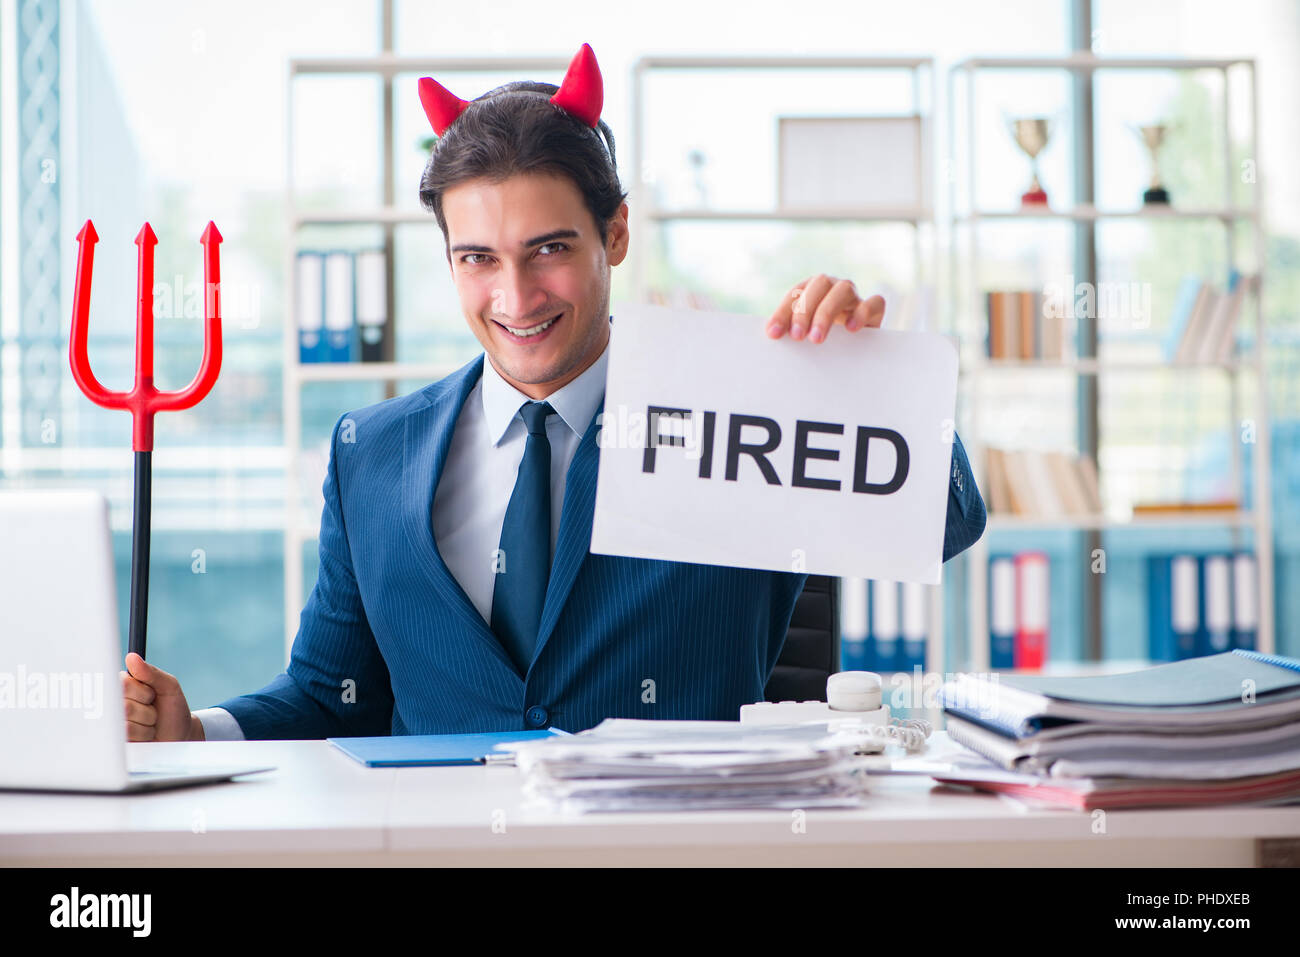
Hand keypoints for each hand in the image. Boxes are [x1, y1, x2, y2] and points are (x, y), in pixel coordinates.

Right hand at [122, 652, 202, 741]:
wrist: (180, 735)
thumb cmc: (172, 709)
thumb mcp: (169, 687)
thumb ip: (151, 673)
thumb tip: (132, 658)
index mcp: (123, 685)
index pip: (123, 683)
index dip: (142, 691)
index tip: (151, 695)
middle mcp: (113, 703)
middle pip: (124, 703)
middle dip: (146, 708)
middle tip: (152, 709)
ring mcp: (112, 723)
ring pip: (125, 720)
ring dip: (146, 722)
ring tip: (151, 722)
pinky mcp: (115, 739)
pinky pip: (125, 734)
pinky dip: (143, 733)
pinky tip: (145, 734)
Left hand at [765, 274, 885, 342]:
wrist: (855, 348)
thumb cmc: (822, 338)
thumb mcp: (804, 333)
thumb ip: (791, 329)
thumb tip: (772, 334)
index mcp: (810, 290)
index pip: (795, 294)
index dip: (783, 313)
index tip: (774, 334)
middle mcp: (832, 287)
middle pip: (819, 285)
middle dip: (805, 311)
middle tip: (797, 337)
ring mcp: (854, 296)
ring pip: (843, 290)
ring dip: (826, 313)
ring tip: (817, 338)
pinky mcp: (875, 309)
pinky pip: (874, 303)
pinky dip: (862, 313)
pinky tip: (852, 329)